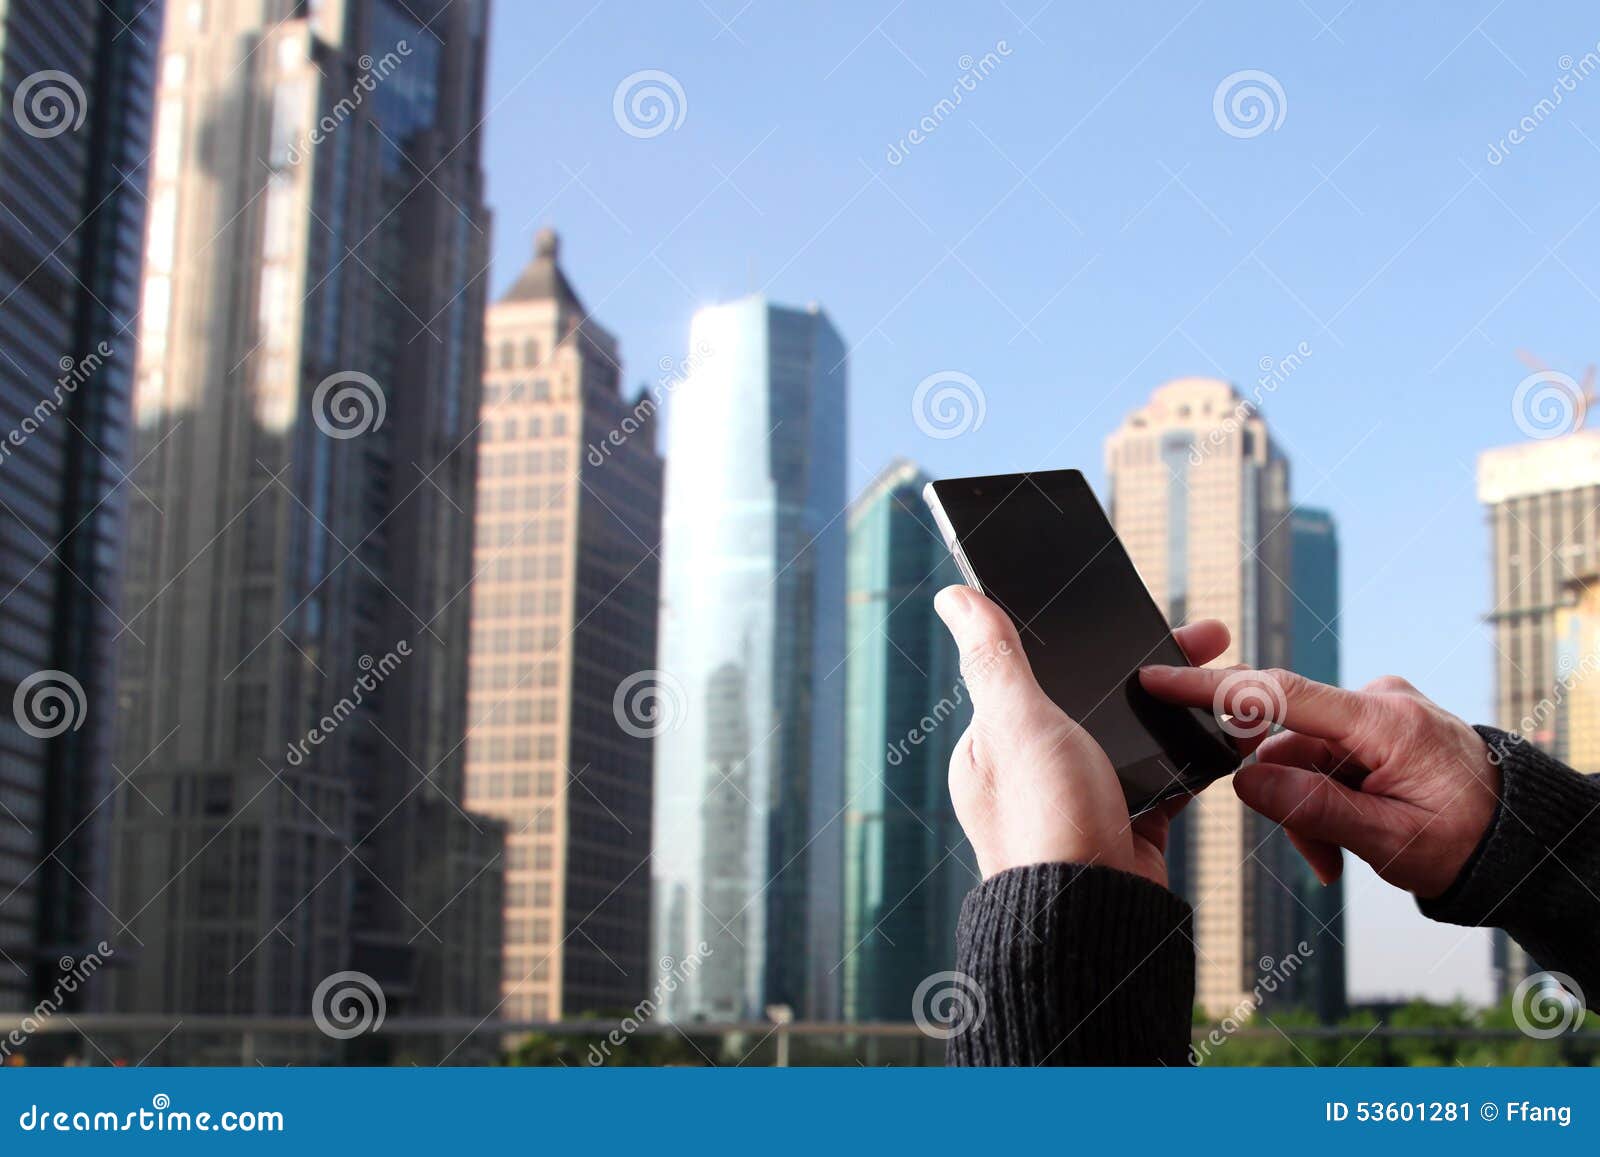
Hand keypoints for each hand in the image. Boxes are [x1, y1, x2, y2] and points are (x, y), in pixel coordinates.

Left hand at [933, 585, 1230, 887]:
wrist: (1095, 921)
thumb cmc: (1045, 824)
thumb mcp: (1016, 723)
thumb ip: (994, 658)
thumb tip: (955, 597)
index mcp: (991, 744)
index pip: (1036, 671)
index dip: (1084, 637)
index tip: (1132, 607)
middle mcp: (1033, 771)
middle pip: (1095, 698)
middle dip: (1150, 665)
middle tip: (1206, 637)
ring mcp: (1082, 800)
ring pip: (1134, 734)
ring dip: (1178, 704)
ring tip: (1226, 677)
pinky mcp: (1127, 827)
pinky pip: (1165, 778)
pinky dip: (1194, 754)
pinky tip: (1225, 728)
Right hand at [1137, 665, 1500, 898]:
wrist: (1519, 840)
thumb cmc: (1471, 844)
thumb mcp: (1391, 842)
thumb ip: (1313, 808)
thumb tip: (1245, 780)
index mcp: (1385, 722)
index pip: (1278, 693)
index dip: (1210, 687)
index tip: (1158, 679)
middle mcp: (1380, 702)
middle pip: (1285, 736)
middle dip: (1284, 792)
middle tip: (1313, 850)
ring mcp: (1380, 711)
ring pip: (1301, 753)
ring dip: (1305, 804)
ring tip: (1335, 855)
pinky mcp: (1378, 724)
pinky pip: (1324, 754)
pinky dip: (1322, 794)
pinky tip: (1342, 834)